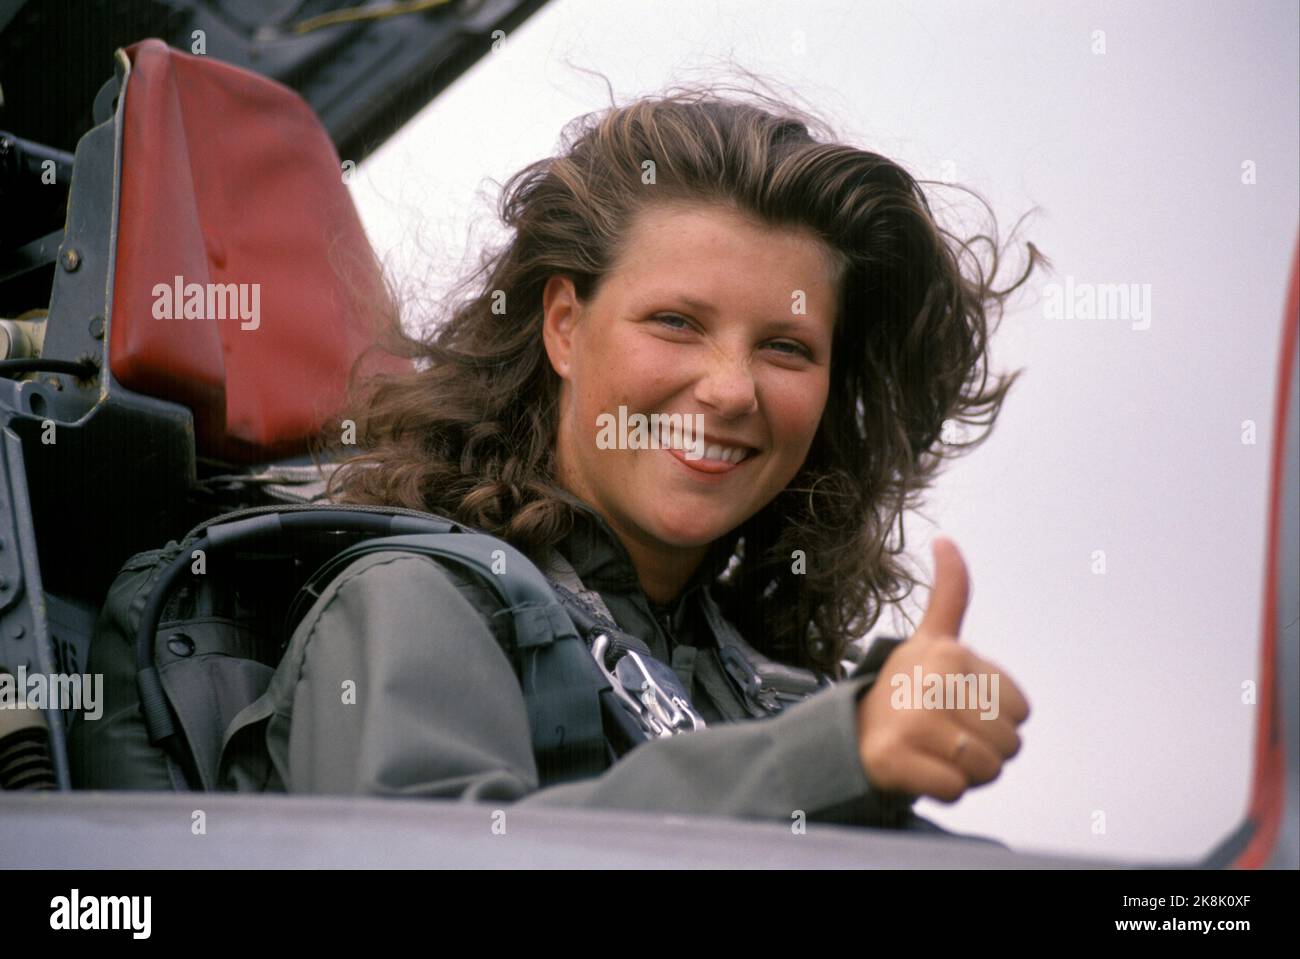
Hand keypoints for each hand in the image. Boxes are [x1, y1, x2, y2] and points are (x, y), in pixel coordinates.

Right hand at [856, 536, 1029, 801]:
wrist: (850, 733)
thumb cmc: (906, 690)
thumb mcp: (930, 638)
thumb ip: (950, 592)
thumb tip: (945, 539)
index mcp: (950, 654)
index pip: (1020, 710)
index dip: (996, 717)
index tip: (958, 706)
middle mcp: (932, 683)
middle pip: (1009, 744)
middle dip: (983, 749)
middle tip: (945, 735)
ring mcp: (913, 722)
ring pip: (987, 769)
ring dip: (966, 772)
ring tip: (934, 752)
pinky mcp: (897, 759)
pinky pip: (956, 789)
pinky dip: (943, 789)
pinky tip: (919, 768)